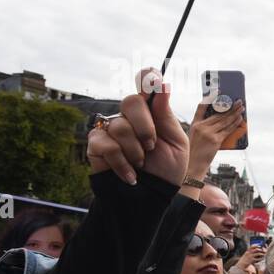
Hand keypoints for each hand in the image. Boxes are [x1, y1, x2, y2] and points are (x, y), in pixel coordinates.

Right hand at [87, 69, 188, 185]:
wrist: (151, 197)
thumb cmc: (166, 171)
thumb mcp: (176, 144)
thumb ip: (167, 117)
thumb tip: (162, 85)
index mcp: (152, 114)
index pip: (145, 88)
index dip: (146, 78)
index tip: (152, 76)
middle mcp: (130, 118)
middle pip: (131, 102)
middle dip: (146, 126)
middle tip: (151, 145)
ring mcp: (111, 130)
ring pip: (120, 126)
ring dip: (136, 151)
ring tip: (141, 164)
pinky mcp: (96, 145)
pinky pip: (106, 144)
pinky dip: (122, 162)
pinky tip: (130, 173)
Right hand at [187, 98, 245, 173]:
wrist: (192, 167)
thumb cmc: (195, 152)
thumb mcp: (195, 136)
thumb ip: (206, 127)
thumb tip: (224, 119)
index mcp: (194, 124)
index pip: (202, 107)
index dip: (210, 97)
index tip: (218, 90)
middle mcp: (200, 127)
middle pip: (218, 113)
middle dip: (230, 106)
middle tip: (239, 101)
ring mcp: (208, 133)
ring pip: (224, 120)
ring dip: (235, 113)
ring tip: (242, 108)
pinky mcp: (215, 140)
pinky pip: (228, 129)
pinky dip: (235, 123)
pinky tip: (240, 119)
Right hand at [239, 244, 265, 268]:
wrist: (242, 264)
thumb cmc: (245, 258)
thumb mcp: (247, 254)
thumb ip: (251, 251)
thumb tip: (258, 249)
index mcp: (248, 251)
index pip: (252, 246)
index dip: (256, 245)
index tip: (259, 245)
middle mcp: (249, 253)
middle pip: (257, 249)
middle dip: (261, 250)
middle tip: (264, 250)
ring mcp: (251, 257)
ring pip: (258, 254)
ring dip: (262, 254)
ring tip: (264, 254)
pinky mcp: (252, 260)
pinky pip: (258, 259)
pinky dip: (261, 258)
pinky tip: (262, 258)